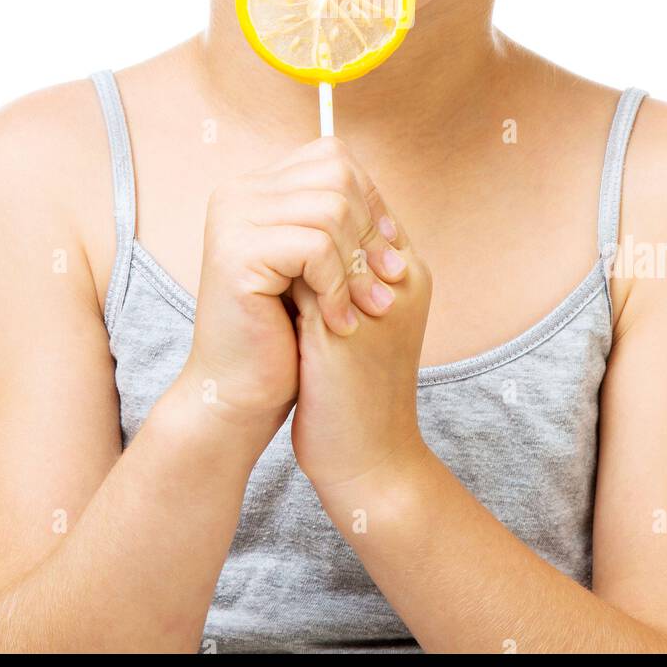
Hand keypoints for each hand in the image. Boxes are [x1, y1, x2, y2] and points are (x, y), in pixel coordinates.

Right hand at [184, 135, 407, 436]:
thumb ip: (342, 226)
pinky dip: (338, 286)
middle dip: (370, 231)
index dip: (370, 201)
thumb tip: (383, 202)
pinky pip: (314, 246)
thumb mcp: (322, 269)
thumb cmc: (288, 334)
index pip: (331, 157)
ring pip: (330, 210)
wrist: (242, 394)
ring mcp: (232, 218)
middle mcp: (238, 192)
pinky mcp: (235, 253)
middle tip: (385, 284)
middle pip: (335, 175)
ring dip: (358, 265)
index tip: (388, 254)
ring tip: (367, 308)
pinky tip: (339, 322)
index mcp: (257, 189)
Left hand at [289, 193, 431, 498]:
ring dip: (287, 246)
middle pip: (345, 212)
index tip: (283, 222)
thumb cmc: (359, 391)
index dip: (320, 209)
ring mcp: (374, 302)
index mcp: (411, 273)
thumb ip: (344, 270)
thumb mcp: (363, 318)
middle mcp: (400, 280)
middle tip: (267, 236)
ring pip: (321, 239)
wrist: (370, 460)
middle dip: (300, 219)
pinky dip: (277, 275)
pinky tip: (255, 285)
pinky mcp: (341, 332)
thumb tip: (298, 223)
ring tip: (263, 262)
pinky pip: (303, 277)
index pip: (364, 206)